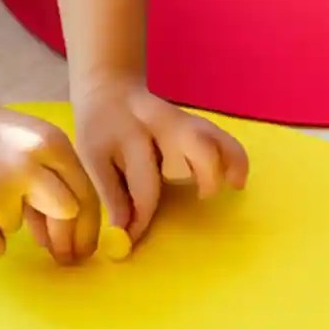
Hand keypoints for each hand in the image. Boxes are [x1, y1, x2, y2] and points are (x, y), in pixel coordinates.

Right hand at [0, 96, 101, 263]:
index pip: (86, 195)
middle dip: (64, 239)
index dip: (89, 229)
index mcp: (52, 144)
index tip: (84, 250)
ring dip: (6, 221)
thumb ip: (55, 183)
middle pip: (66, 215)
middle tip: (58, 254)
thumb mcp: (32, 147)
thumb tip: (69, 238)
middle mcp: (30, 162)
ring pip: (19, 227)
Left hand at [71, 77, 248, 240]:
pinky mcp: (194, 123)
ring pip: (215, 137)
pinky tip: (236, 180)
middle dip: (204, 176)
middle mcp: (162, 122)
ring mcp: (182, 119)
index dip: (139, 218)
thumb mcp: (91, 157)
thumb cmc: (99, 130)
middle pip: (197, 143)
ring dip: (230, 162)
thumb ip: (110, 194)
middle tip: (202, 198)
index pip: (144, 182)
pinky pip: (221, 138)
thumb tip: (121, 233)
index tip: (132, 238)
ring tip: (236, 186)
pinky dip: (234, 158)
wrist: (109, 89)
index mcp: (131, 132)